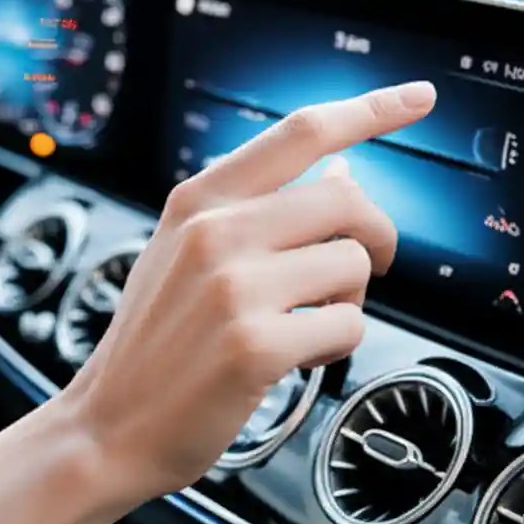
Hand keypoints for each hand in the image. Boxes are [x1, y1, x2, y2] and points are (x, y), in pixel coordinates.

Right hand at [58, 81, 436, 500]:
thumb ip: (256, 208)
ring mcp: (234, 287)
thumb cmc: (153, 344)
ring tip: (307, 322)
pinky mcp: (256, 345)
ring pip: (352, 266)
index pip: (300, 133)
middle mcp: (215, 232)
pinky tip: (299, 356)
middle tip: (370, 264)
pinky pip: (348, 326)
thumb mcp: (184, 253)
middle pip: (346, 201)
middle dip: (375, 236)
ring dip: (348, 300)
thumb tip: (341, 173)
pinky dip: (337, 346)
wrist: (107, 426)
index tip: (416, 97)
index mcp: (199, 200)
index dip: (369, 110)